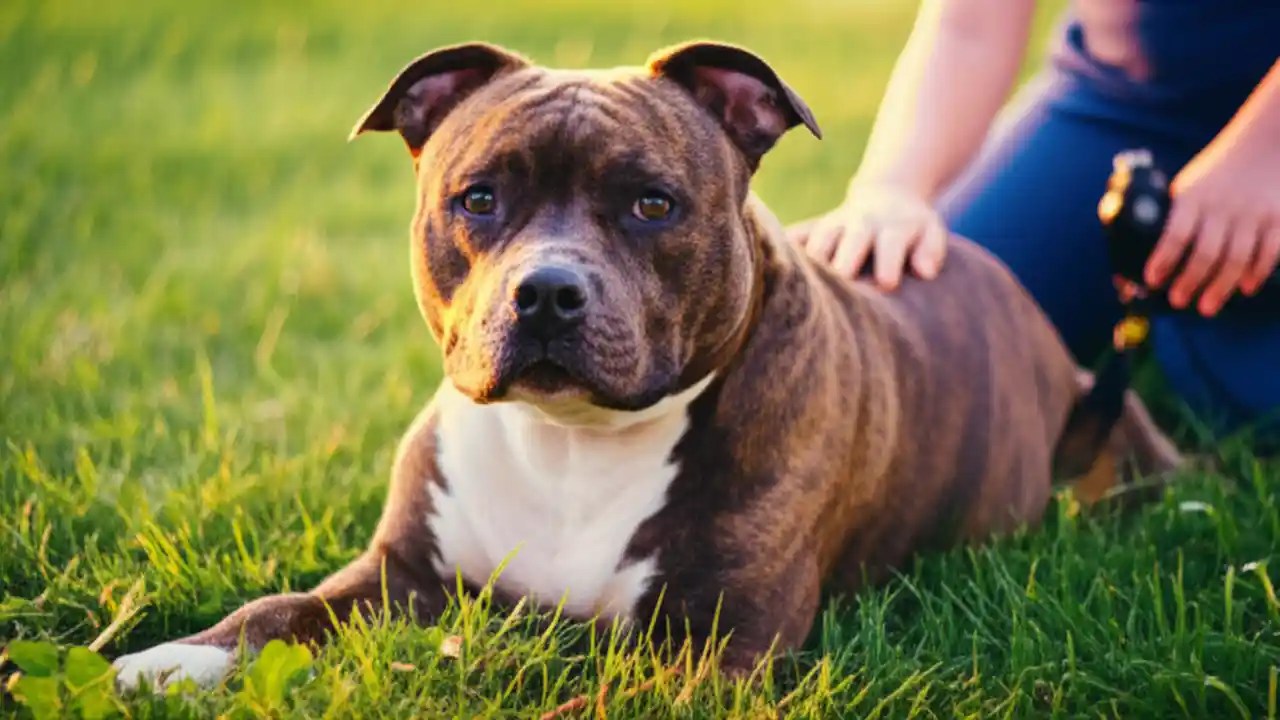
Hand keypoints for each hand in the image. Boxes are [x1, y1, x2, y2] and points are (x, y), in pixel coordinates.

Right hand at [788, 184, 947, 289]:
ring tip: (807, 292)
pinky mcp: (813, 228)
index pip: (890, 243)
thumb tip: (925, 272)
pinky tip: (771, 267)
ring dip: (815, 263)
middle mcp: (861, 223)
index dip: (888, 262)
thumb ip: (930, 251)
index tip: (887, 284)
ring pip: (819, 240)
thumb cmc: (911, 228)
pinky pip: (795, 236)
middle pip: (851, 240)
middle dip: (845, 263)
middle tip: (839, 291)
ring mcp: (833, 224)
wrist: (886, 195)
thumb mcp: (930, 232)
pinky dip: (785, 249)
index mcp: (893, 226)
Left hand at [1144, 135, 1279, 315]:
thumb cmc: (1217, 173)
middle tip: (1178, 301)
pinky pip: (1270, 251)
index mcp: (1194, 198)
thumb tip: (1143, 251)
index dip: (1163, 259)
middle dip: (1190, 281)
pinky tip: (1246, 288)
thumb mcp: (1188, 186)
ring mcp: (1253, 213)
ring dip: (1220, 286)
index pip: (1175, 233)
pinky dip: (1258, 272)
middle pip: (1206, 252)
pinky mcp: (1278, 218)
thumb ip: (1173, 215)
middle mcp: (1223, 207)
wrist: (1265, 142)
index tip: (1151, 280)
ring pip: (1236, 257)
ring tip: (1206, 307)